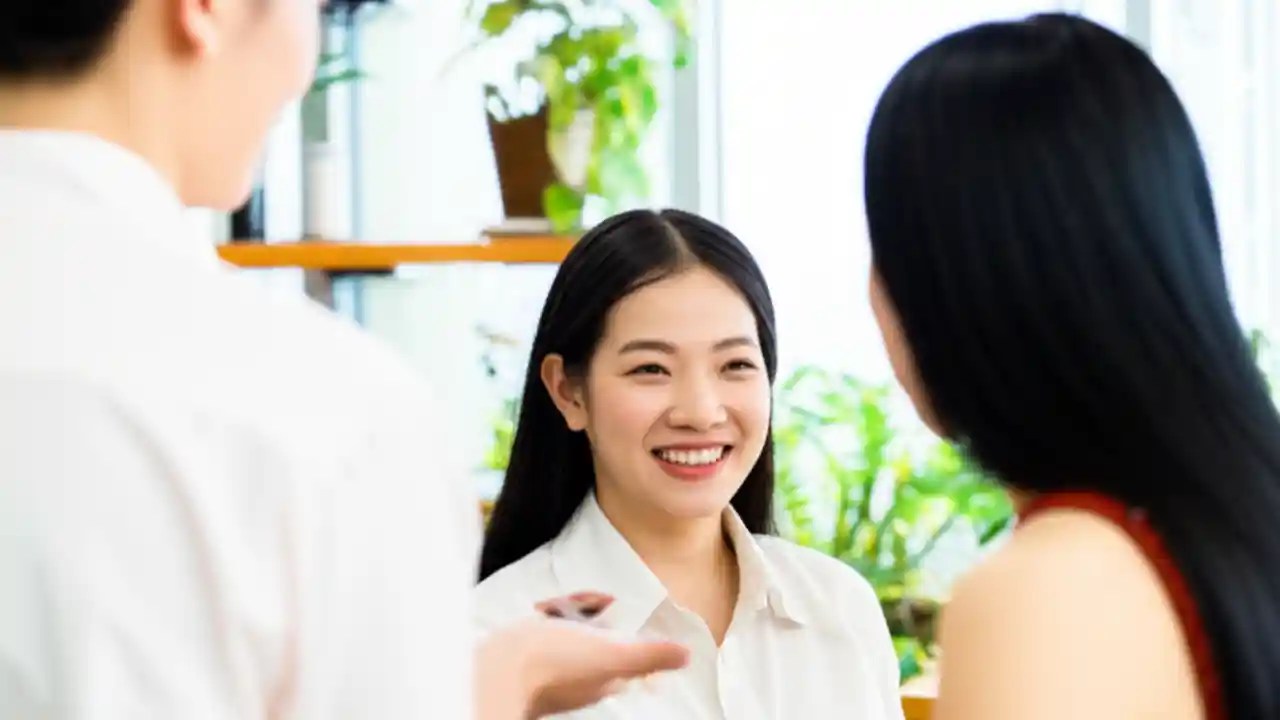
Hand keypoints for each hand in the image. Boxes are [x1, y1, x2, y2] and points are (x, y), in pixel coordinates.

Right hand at [475, 594, 689, 718]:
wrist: (494, 671)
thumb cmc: (553, 664)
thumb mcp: (611, 655)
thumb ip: (649, 655)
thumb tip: (686, 656)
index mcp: (605, 678)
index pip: (624, 650)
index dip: (620, 626)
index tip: (608, 604)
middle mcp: (580, 678)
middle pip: (596, 635)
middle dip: (587, 610)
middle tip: (572, 605)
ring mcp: (552, 670)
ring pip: (568, 630)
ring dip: (563, 610)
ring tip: (549, 607)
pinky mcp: (526, 660)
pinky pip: (542, 631)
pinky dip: (542, 616)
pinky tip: (535, 612)